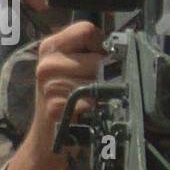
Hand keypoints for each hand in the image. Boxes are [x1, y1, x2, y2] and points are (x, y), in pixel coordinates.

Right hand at [1, 21, 105, 169]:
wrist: (48, 139)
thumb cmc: (66, 100)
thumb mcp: (69, 69)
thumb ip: (89, 52)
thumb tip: (123, 44)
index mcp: (50, 46)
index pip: (87, 29)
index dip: (101, 45)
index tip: (100, 59)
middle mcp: (47, 62)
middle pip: (99, 57)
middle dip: (107, 73)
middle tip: (98, 86)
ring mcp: (50, 85)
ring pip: (99, 80)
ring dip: (104, 92)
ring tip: (92, 100)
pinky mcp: (57, 106)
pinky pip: (93, 101)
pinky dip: (97, 108)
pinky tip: (88, 112)